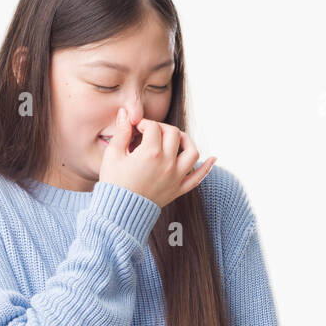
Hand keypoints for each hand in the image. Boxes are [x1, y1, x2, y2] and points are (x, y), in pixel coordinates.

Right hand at [98, 107, 215, 207]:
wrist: (120, 212)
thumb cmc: (114, 184)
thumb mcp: (113, 155)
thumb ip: (121, 132)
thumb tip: (125, 113)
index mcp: (150, 153)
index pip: (153, 127)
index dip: (143, 123)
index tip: (136, 128)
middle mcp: (167, 163)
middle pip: (174, 134)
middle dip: (162, 128)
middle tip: (151, 132)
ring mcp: (176, 177)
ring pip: (192, 151)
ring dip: (186, 140)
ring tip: (176, 138)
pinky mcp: (178, 189)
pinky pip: (198, 177)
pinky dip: (206, 167)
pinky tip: (212, 158)